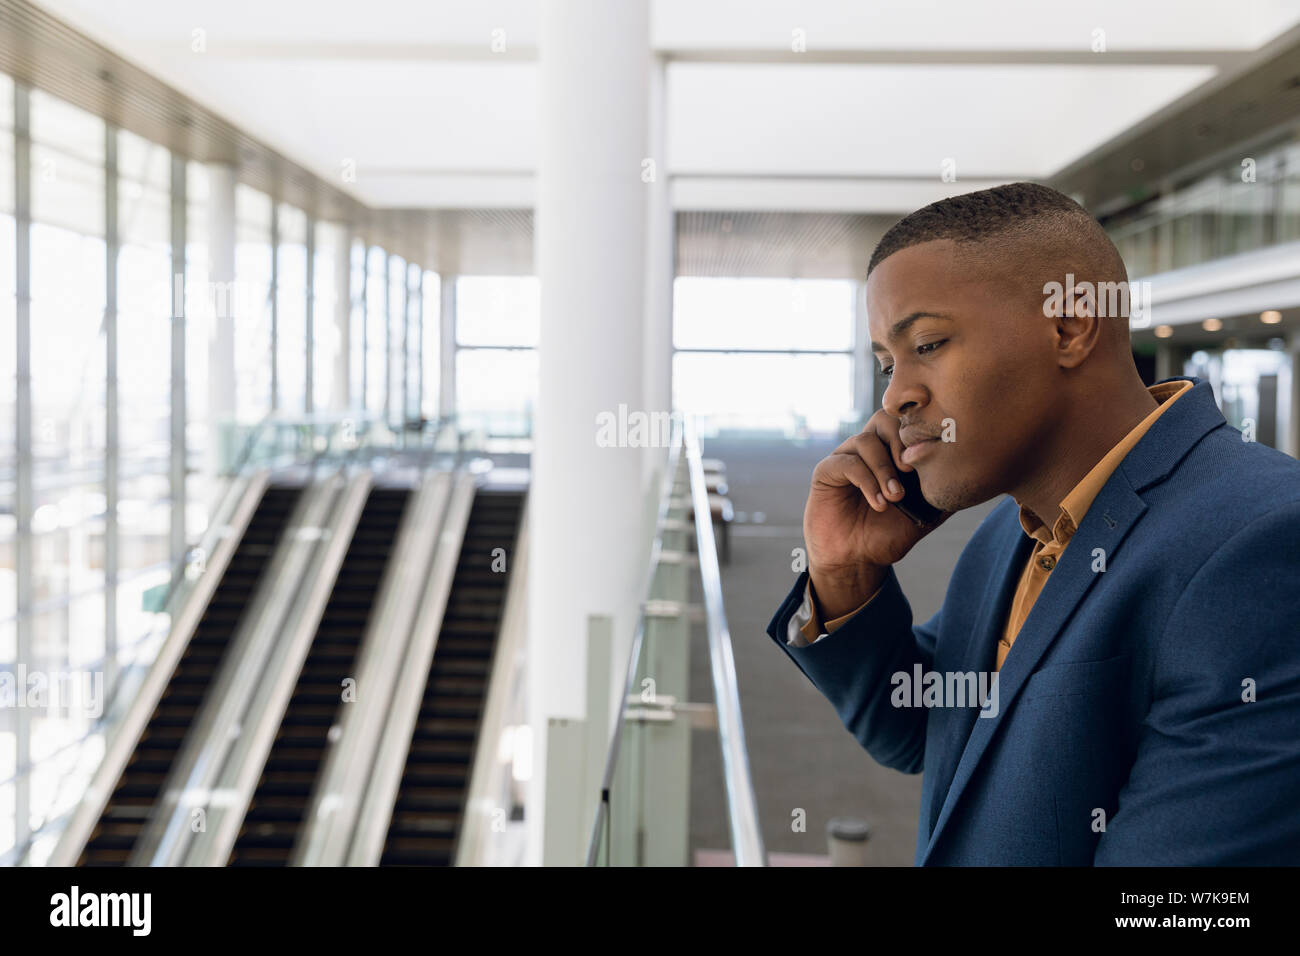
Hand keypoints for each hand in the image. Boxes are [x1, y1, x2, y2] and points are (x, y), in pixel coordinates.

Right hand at [803, 409, 951, 617]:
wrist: (856, 560)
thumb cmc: (888, 534)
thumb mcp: (924, 514)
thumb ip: (943, 492)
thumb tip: (973, 474)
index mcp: (890, 452)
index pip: (905, 423)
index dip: (919, 435)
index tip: (931, 459)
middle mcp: (867, 449)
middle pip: (883, 419)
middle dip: (900, 442)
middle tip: (911, 471)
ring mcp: (845, 458)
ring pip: (866, 441)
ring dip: (884, 468)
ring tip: (895, 497)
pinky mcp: (826, 471)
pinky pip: (847, 463)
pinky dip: (867, 481)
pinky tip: (879, 503)